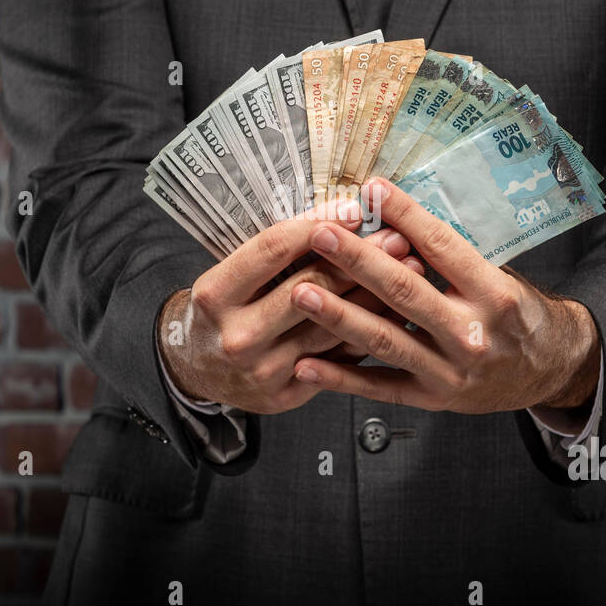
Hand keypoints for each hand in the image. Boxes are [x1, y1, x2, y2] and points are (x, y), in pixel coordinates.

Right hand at [158, 197, 424, 413]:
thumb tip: (340, 215)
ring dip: (375, 295)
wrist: (196, 367)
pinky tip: (396, 312)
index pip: (273, 249)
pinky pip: (336, 360)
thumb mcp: (231, 272)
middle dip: (359, 260)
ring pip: (331, 327)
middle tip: (396, 238)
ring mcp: (261, 370)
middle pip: (309, 288)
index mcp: (215, 294)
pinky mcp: (284, 394)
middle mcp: (237, 335)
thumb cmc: (222, 308)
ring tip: (409, 271)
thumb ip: (280, 250)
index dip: (318, 226)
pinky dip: (368, 332)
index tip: (355, 211)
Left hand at [288, 179, 601, 413]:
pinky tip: (307, 362)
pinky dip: (342, 377)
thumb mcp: (500, 277)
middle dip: (357, 261)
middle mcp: (472, 333)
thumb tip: (394, 218)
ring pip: (386, 341)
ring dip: (338, 316)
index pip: (441, 247)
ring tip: (302, 292)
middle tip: (320, 236)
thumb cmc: (516, 314)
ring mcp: (451, 371)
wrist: (550, 370)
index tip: (371, 189)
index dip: (404, 216)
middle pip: (406, 292)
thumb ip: (450, 258)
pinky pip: (380, 387)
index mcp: (492, 293)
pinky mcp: (434, 399)